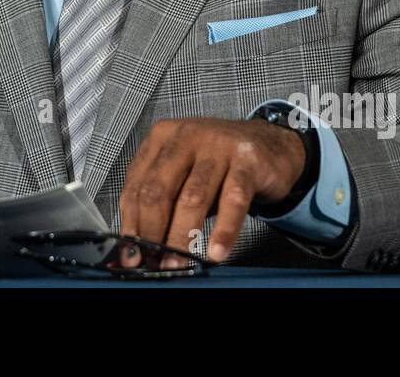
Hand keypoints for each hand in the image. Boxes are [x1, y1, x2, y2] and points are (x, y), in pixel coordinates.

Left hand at [118, 117, 306, 267]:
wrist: (268, 144)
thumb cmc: (218, 162)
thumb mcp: (183, 171)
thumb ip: (162, 200)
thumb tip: (140, 243)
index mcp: (162, 137)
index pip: (135, 185)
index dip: (131, 224)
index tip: (132, 252)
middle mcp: (186, 136)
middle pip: (158, 190)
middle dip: (153, 232)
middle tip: (155, 261)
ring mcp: (218, 146)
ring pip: (192, 198)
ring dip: (182, 236)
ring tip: (179, 262)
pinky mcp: (247, 161)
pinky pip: (233, 200)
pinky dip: (223, 230)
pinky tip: (216, 250)